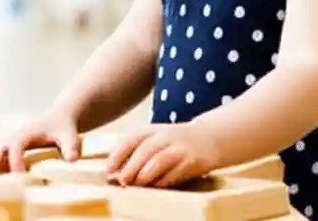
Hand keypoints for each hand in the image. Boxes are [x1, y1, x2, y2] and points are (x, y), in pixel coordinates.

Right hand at [0, 109, 80, 171]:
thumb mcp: (69, 136)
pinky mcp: (11, 147)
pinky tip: (18, 175)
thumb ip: (70, 147)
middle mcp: (15, 137)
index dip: (15, 163)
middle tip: (14, 179)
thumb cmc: (63, 128)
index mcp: (27, 134)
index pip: (15, 148)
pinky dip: (2, 167)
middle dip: (0, 166)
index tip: (22, 177)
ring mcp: (11, 141)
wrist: (60, 117)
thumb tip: (72, 160)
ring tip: (15, 178)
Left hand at [105, 123, 220, 187]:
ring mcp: (180, 148)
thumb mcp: (154, 138)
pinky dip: (163, 181)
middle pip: (145, 151)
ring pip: (159, 161)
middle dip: (131, 167)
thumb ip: (135, 150)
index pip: (131, 139)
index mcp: (152, 130)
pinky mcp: (192, 161)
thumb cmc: (174, 142)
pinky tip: (155, 187)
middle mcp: (166, 137)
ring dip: (145, 175)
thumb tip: (113, 171)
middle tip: (121, 180)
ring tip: (136, 185)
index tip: (108, 169)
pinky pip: (175, 173)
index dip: (118, 154)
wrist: (209, 138)